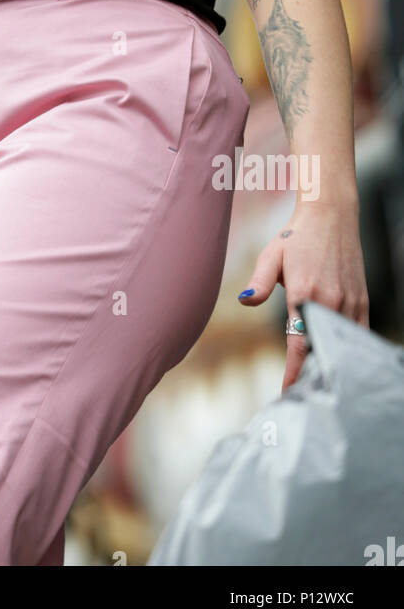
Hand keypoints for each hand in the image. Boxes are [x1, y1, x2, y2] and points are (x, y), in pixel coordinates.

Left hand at [236, 200, 368, 390]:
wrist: (331, 215)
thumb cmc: (296, 236)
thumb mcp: (271, 256)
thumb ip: (259, 283)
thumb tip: (246, 302)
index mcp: (305, 294)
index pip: (299, 345)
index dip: (293, 373)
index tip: (288, 393)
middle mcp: (330, 301)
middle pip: (321, 349)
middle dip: (310, 374)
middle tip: (300, 394)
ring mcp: (350, 301)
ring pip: (340, 344)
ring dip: (329, 362)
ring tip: (316, 382)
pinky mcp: (362, 299)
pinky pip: (357, 333)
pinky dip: (347, 348)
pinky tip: (337, 359)